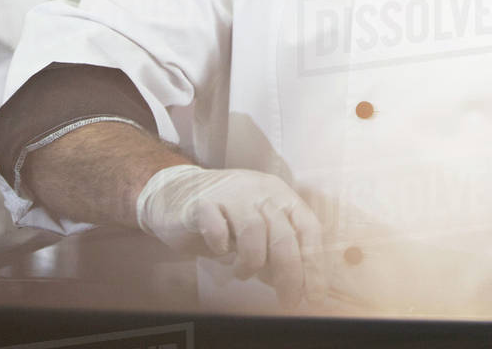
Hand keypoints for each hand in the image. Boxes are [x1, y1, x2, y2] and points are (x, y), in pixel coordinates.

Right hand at [135, 164, 325, 306]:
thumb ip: (277, 252)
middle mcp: (261, 191)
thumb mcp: (259, 232)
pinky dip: (220, 246)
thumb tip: (298, 285)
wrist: (177, 194)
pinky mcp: (203, 203)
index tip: (314, 295)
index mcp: (281, 197)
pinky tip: (219, 250)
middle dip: (289, 275)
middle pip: (284, 235)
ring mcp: (232, 194)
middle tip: (287, 299)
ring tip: (242, 272)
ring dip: (251, 262)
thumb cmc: (225, 218)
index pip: (309, 229)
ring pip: (254, 232)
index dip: (314, 265)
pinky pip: (217, 229)